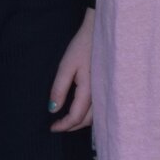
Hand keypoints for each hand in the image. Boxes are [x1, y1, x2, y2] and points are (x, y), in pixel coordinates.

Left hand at [48, 8, 95, 131]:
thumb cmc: (82, 47)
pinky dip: (89, 114)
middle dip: (72, 126)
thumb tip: (53, 109)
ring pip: (96, 116)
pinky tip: (81, 110)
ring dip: (81, 121)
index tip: (52, 128)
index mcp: (89, 90)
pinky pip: (100, 108)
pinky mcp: (108, 86)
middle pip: (87, 120)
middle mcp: (101, 95)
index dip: (63, 126)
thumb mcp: (66, 65)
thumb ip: (59, 88)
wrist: (100, 31)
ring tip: (67, 120)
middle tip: (58, 126)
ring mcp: (106, 91)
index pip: (76, 117)